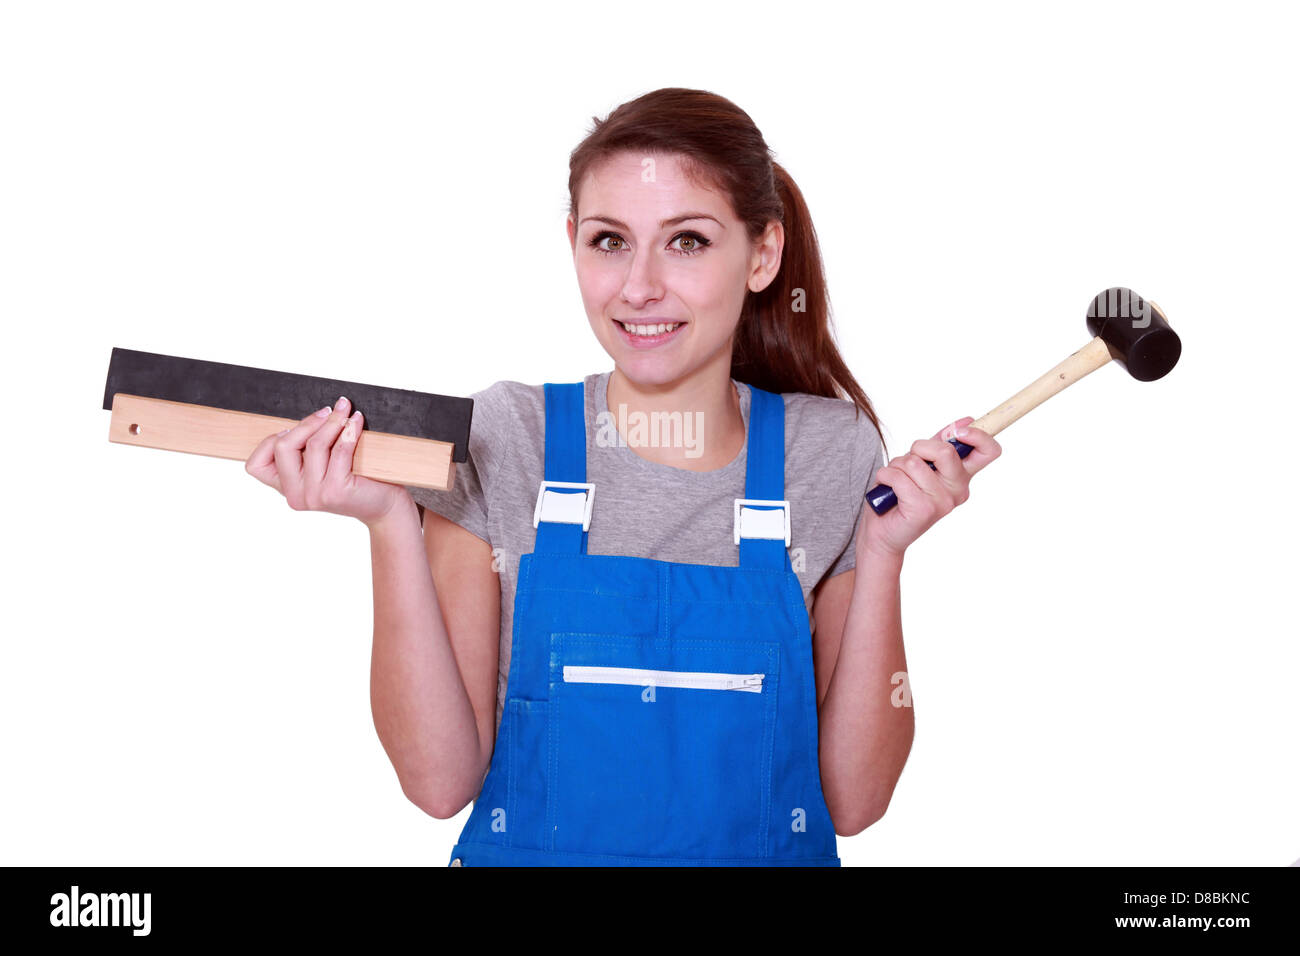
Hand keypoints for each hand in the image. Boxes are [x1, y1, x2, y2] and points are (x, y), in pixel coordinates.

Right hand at [245, 396, 411, 528]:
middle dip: (305, 423)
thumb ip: (304, 449)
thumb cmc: (353, 479)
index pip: (256, 464)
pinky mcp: (336, 491)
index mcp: (286, 489)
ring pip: (314, 445)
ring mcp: (314, 495)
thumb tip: (305, 418)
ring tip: (345, 409)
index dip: (271, 440)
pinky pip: (339, 451)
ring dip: (331, 422)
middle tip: (327, 411)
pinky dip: (348, 431)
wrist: (382, 505)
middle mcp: (295, 496)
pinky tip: (356, 420)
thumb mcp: (320, 465)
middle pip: (283, 447)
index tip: (293, 427)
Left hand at [859, 416, 1001, 559]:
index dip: (978, 435)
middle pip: (946, 451)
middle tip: (910, 463)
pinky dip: (885, 476)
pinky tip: (887, 490)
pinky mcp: (923, 510)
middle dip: (919, 448)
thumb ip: (942, 443)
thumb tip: (967, 420)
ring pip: (914, 462)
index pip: (989, 451)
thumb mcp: (923, 463)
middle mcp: (958, 491)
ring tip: (896, 483)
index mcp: (962, 477)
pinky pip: (898, 477)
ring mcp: (943, 502)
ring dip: (896, 466)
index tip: (958, 432)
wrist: (882, 532)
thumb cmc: (900, 494)